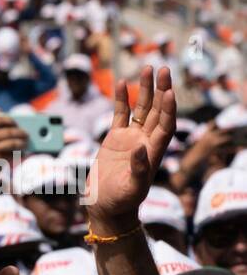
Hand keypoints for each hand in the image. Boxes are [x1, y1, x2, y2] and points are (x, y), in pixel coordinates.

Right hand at [0, 111, 27, 177]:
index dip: (10, 120)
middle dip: (20, 132)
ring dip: (21, 143)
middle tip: (27, 134)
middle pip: (7, 131)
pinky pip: (11, 154)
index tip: (17, 123)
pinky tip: (21, 154)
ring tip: (26, 144)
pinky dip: (17, 154)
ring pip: (11, 143)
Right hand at [84, 65, 175, 233]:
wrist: (106, 206)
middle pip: (157, 110)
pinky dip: (121, 99)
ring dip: (145, 89)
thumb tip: (140, 149)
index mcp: (154, 152)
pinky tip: (121, 83)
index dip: (169, 109)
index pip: (165, 125)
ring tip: (147, 69)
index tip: (169, 92)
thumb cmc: (122, 201)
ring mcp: (131, 138)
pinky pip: (120, 114)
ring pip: (141, 108)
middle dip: (161, 90)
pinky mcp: (115, 139)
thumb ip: (138, 169)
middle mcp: (146, 141)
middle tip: (163, 70)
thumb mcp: (132, 189)